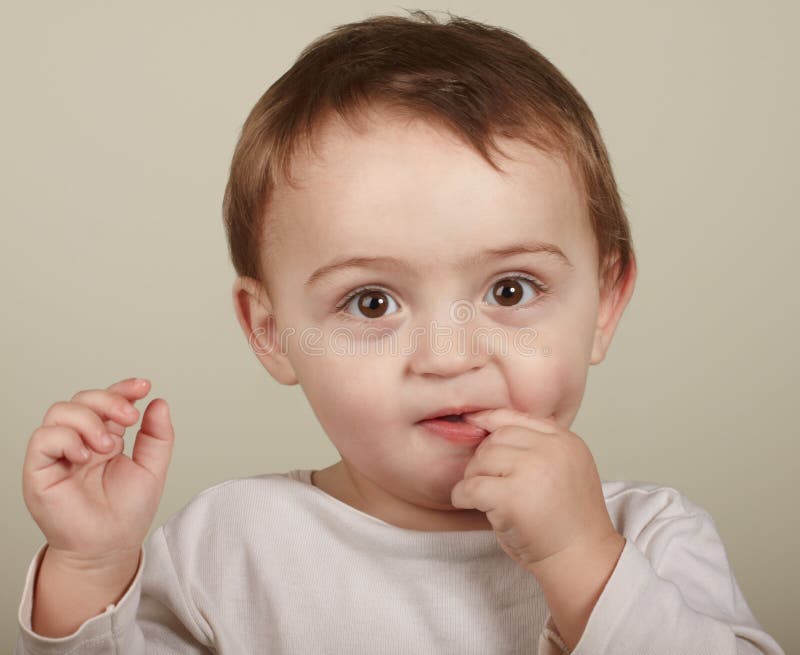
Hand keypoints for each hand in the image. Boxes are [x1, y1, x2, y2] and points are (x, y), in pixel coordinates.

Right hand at [22, 377, 174, 566]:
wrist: (110, 547)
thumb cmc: (127, 513)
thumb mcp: (153, 468)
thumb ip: (157, 436)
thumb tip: (158, 402)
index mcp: (105, 437)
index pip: (107, 401)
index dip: (122, 388)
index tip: (144, 386)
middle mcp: (80, 441)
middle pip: (83, 399)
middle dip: (109, 400)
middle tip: (129, 418)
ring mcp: (58, 454)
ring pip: (60, 411)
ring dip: (89, 420)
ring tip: (109, 446)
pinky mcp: (40, 470)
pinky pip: (43, 439)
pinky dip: (66, 438)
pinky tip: (86, 454)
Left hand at [450, 408, 619, 575]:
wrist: (582, 559)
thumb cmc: (568, 521)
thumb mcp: (564, 470)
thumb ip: (538, 448)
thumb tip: (488, 424)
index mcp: (565, 441)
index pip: (517, 417)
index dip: (490, 422)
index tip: (473, 424)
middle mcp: (551, 450)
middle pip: (496, 438)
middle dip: (484, 459)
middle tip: (486, 482)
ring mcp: (532, 472)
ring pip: (481, 459)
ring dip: (475, 478)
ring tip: (485, 498)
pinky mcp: (512, 498)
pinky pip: (471, 487)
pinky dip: (462, 496)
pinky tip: (468, 504)